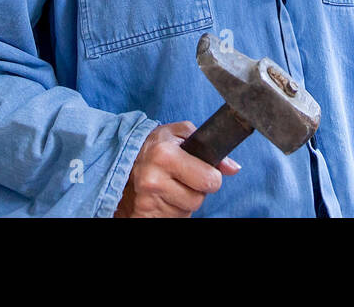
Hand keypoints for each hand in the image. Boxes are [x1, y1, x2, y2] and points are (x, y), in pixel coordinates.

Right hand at [113, 121, 240, 216]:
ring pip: (187, 211)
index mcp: (164, 155)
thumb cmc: (154, 147)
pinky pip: (172, 219)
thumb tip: (233, 168)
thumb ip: (207, 145)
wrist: (121, 162)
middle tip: (182, 177)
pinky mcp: (144, 216)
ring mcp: (147, 201)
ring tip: (171, 185)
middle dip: (196, 189)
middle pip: (199, 199)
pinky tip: (164, 197)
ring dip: (183, 200)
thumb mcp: (178, 134)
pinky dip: (172, 210)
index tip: (201, 170)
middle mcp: (153, 180)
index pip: (209, 180)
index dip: (210, 176)